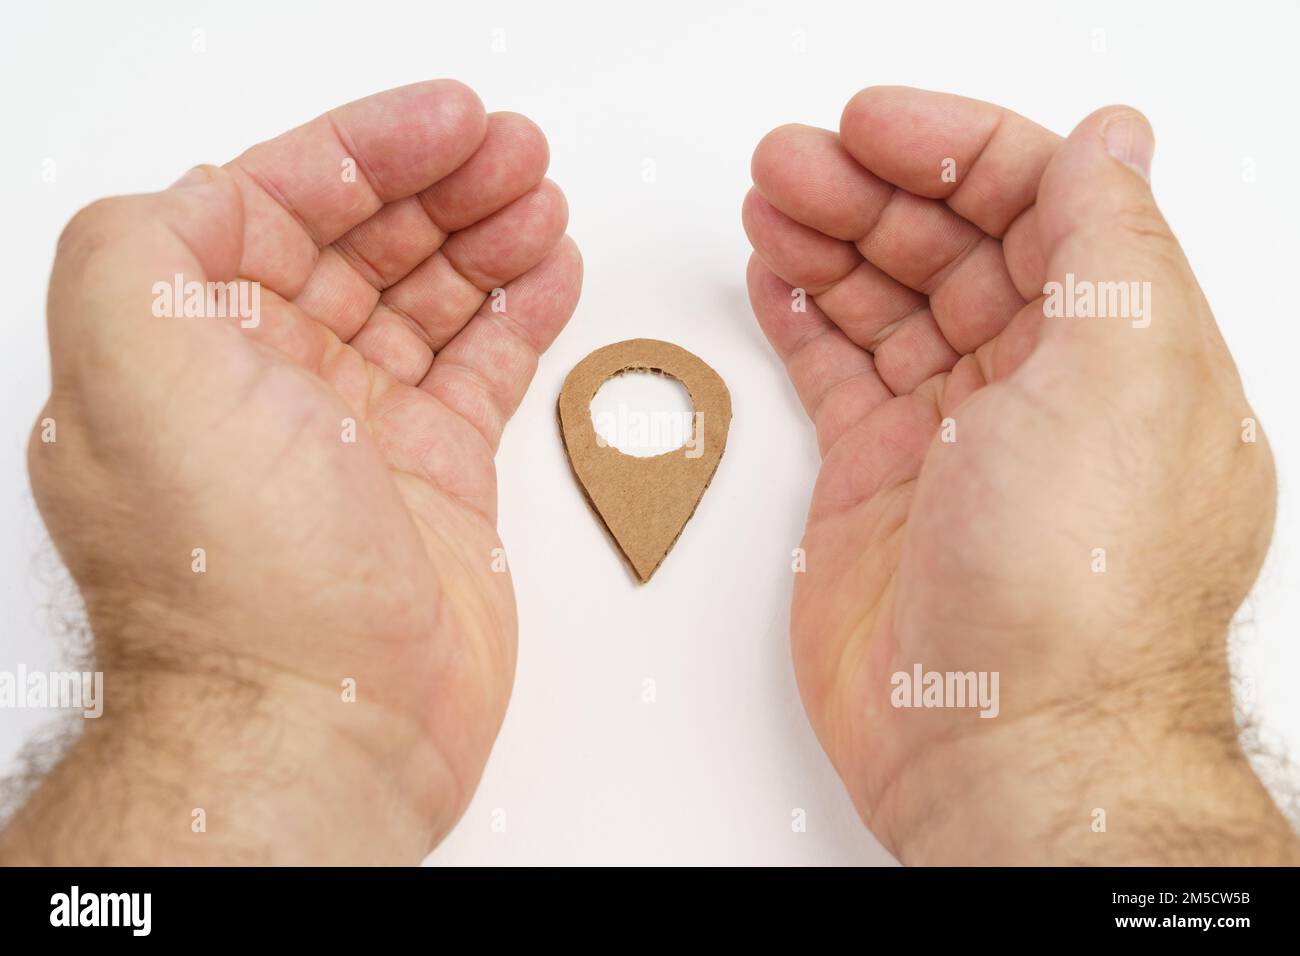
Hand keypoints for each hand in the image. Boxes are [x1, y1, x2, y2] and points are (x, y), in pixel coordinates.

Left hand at [0, 80, 579, 863]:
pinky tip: (549, 270)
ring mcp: (358, 434)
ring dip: (486, 235)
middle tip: (511, 154)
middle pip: (362, 243)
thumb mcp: (134, 371)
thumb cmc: (240, 584)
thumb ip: (141, 247)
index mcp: (191, 349)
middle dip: (440, 183)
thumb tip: (207, 192)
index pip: (275, 206)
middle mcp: (270, 387)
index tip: (445, 121)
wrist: (327, 730)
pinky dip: (520, 309)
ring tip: (540, 200)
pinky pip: (481, 366)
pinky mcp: (435, 481)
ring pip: (428, 298)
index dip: (363, 150)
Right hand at [744, 87, 1297, 863]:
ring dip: (830, 237)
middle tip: (794, 160)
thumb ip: (1113, 243)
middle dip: (872, 187)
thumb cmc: (1072, 594)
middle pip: (952, 245)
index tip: (876, 127)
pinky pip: (838, 369)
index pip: (1041, 206)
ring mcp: (953, 434)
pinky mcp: (879, 481)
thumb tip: (1113, 140)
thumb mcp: (1123, 376)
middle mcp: (1039, 388)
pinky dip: (804, 314)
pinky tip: (778, 272)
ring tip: (771, 198)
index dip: (957, 150)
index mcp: (1118, 350)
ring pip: (889, 299)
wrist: (996, 744)